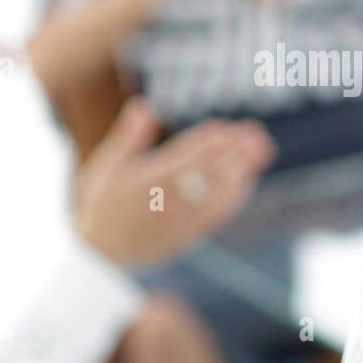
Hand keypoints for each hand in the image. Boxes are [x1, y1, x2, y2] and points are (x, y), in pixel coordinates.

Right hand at [74, 97, 275, 266]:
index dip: (204, 144)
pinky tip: (247, 177)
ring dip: (240, 171)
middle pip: (205, 174)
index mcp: (145, 183)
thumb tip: (144, 106)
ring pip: (216, 194)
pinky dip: (234, 195)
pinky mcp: (189, 234)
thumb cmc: (103, 205)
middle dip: (232, 153)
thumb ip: (128, 137)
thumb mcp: (106, 167)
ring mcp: (180, 221)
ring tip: (260, 149)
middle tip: (255, 134)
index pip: (181, 159)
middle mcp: (166, 203)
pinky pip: (217, 214)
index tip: (225, 128)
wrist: (102, 256)